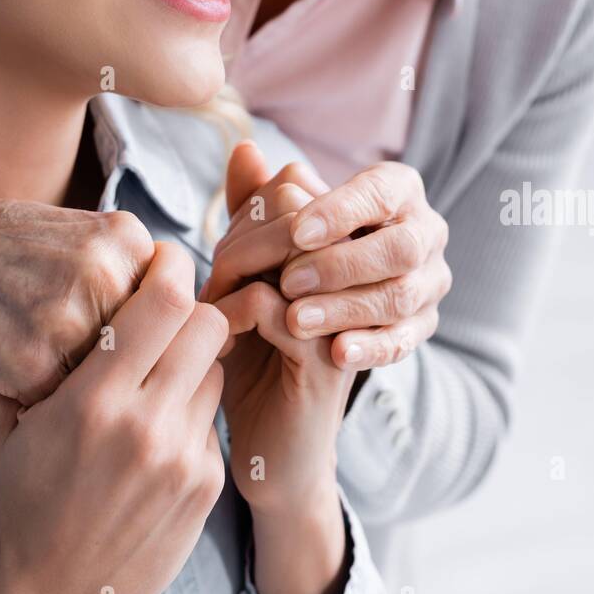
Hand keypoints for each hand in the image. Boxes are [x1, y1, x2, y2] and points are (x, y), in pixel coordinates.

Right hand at [0, 242, 226, 593]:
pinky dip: (191, 411)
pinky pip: (212, 418)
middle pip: (207, 324)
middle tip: (164, 314)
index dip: (170, 267)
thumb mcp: (4, 429)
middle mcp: (148, 425)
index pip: (165, 302)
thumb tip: (59, 308)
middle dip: (189, 308)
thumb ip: (31, 363)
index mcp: (94, 401)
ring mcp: (184, 458)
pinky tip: (157, 431)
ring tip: (155, 377)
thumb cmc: (21, 510)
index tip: (160, 261)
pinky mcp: (207, 485)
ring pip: (216, 368)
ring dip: (192, 360)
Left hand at [204, 144, 451, 371]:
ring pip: (401, 295)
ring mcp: (429, 281)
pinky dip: (371, 347)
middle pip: (400, 246)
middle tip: (289, 280)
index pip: (379, 191)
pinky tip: (337, 352)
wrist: (322, 309)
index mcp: (396, 190)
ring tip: (297, 319)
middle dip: (343, 263)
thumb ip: (259, 194)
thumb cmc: (297, 255)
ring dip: (347, 308)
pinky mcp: (423, 326)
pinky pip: (406, 340)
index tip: (297, 231)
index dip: (342, 210)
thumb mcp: (273, 226)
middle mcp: (424, 231)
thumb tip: (244, 152)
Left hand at [210, 148, 354, 514]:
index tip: (223, 257)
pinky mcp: (342, 360)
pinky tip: (246, 333)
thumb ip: (251, 212)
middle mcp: (376, 269)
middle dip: (253, 242)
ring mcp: (369, 314)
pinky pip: (305, 317)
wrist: (273, 446)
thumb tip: (244, 147)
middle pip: (311, 217)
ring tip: (227, 304)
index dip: (251, 214)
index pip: (297, 186)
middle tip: (216, 279)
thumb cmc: (258, 350)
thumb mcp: (249, 277)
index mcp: (355, 238)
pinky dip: (265, 318)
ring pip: (323, 263)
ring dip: (261, 279)